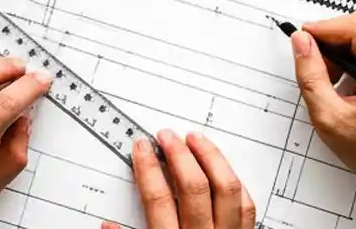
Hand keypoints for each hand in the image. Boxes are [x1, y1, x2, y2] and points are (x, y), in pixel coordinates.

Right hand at [103, 129, 253, 228]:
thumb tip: (108, 225)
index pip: (158, 200)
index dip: (148, 168)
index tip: (142, 147)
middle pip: (194, 186)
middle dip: (179, 154)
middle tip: (167, 135)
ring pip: (227, 189)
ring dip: (211, 158)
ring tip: (196, 139)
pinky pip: (247, 206)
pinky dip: (235, 182)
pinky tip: (224, 168)